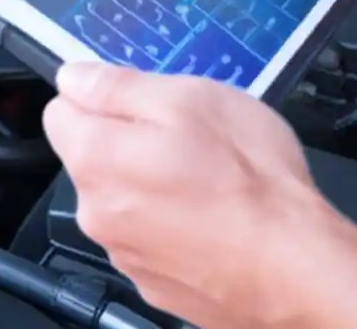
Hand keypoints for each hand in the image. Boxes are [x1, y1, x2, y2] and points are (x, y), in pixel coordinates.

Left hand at [43, 62, 344, 328]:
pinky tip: (214, 218)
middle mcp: (95, 210)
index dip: (98, 96)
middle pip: (92, 156)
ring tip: (210, 181)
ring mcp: (123, 251)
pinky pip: (150, 236)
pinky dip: (173, 224)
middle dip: (130, 140)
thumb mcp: (188, 100)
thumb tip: (72, 76)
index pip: (60, 110)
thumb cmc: (250, 182)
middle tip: (189, 138)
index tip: (141, 100)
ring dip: (152, 184)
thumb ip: (117, 86)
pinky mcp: (152, 281)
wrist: (296, 272)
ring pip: (123, 198)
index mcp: (94, 157)